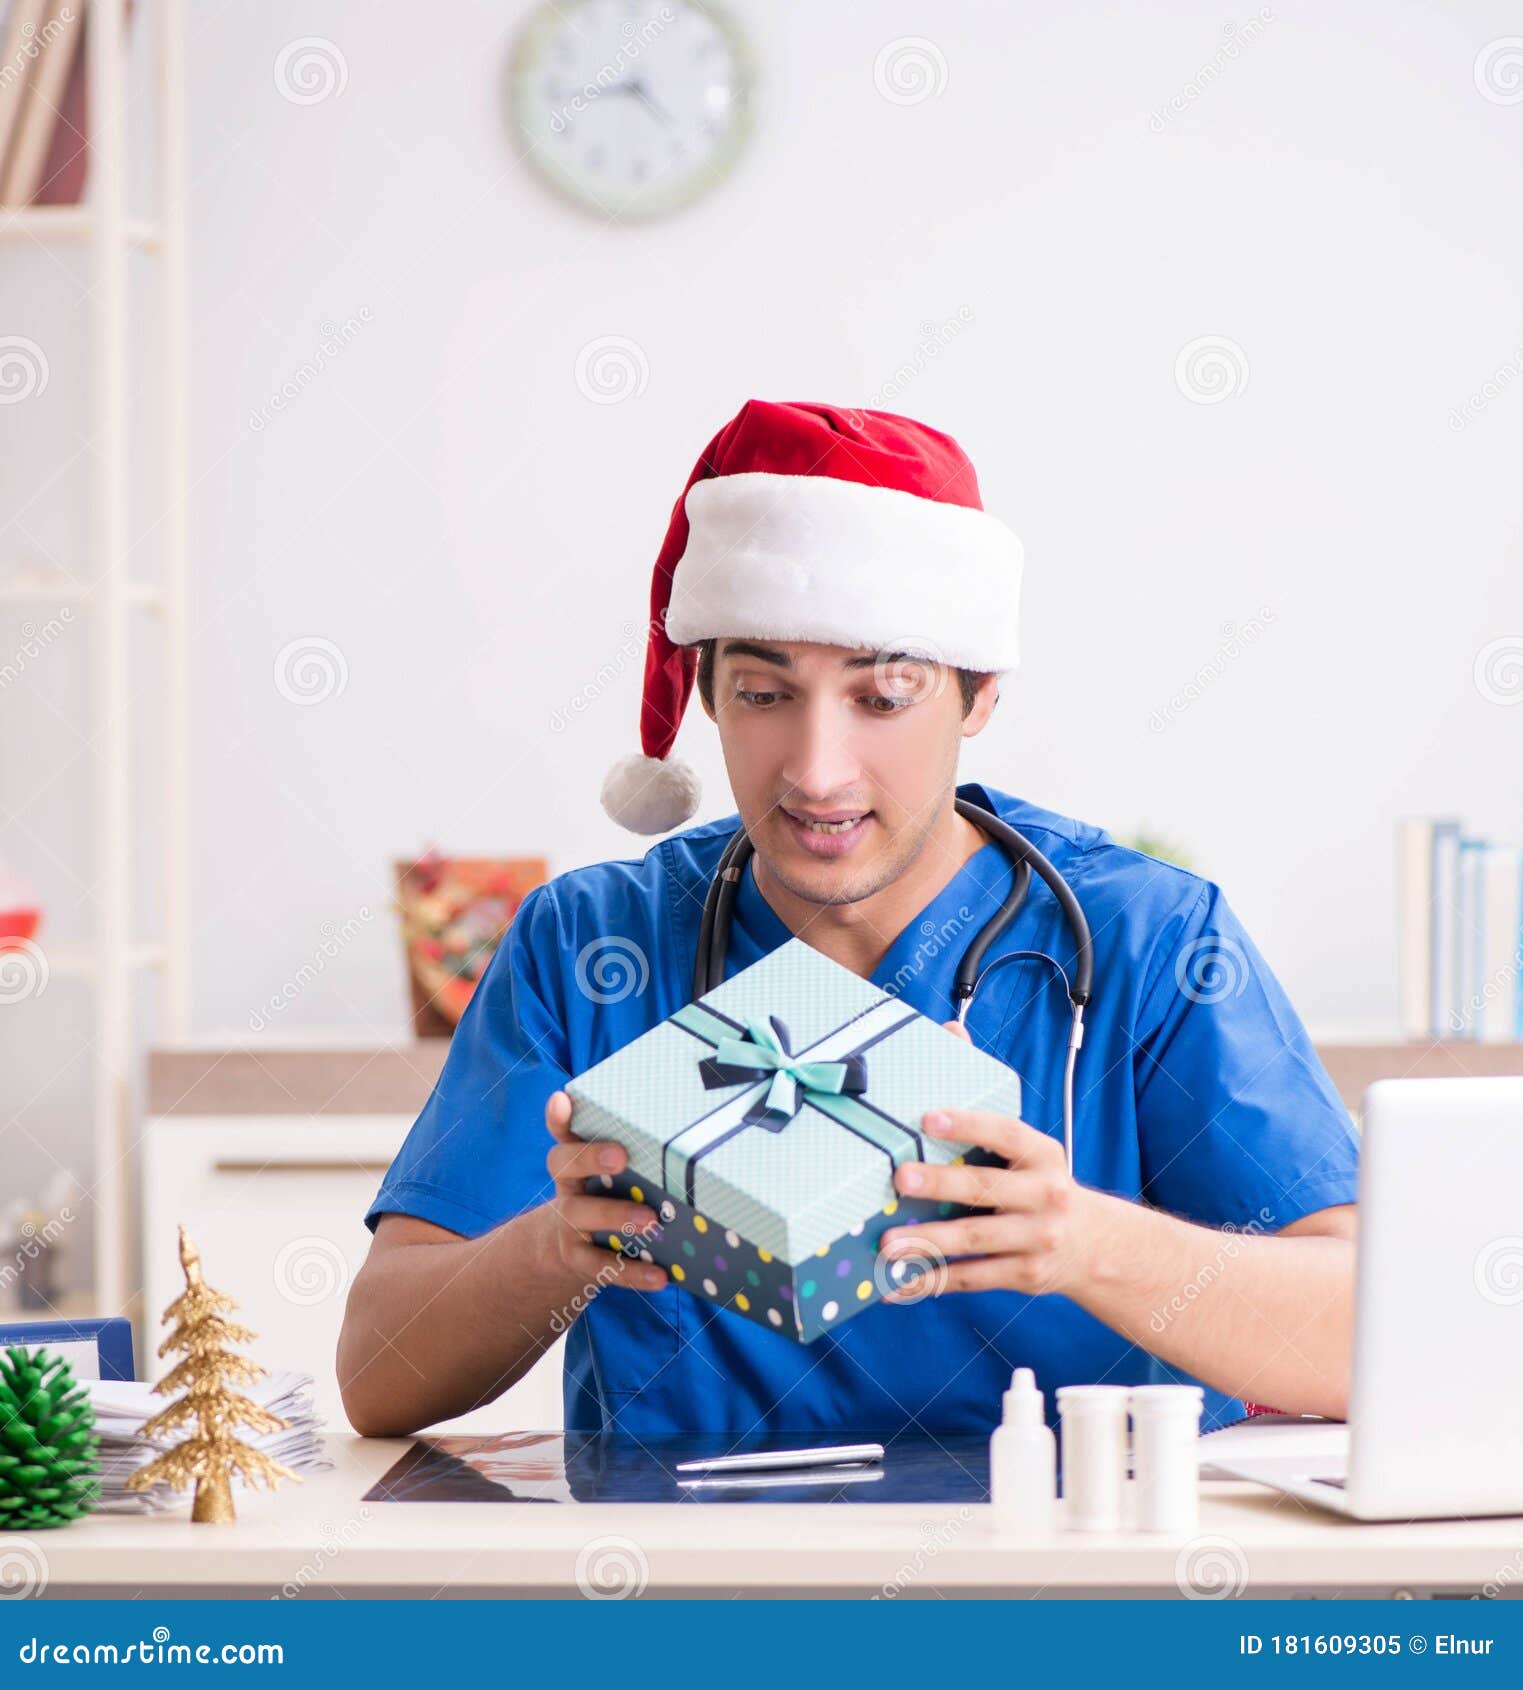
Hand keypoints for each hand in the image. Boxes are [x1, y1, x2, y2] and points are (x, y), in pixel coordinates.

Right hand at [543, 1090, 667, 1292]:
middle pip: (563, 1164)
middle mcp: (567, 1185)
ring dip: (616, 1215)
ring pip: (581, 1214)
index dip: (559, 1116)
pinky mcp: (577, 1258)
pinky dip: (631, 1272)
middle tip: (621, 1156)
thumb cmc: (608, 1195)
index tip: (564, 1100)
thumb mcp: (614, 1174)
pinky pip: (600, 1265)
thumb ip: (643, 1153)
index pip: (563, 1130)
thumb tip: (703, 1133)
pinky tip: (659, 1276)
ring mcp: (569, 1222)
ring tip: (650, 1220)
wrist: (570, 1249)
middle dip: (590, 1157)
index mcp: (576, 1158)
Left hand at [878, 1042, 1095, 1296]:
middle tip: (899, 1178)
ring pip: (977, 1241)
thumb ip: (985, 1093)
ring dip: (930, 1242)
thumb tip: (949, 1029)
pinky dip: (934, 1282)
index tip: (928, 1117)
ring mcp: (1037, 1239)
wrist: (1095, 1245)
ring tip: (887, 1243)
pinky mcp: (1025, 1276)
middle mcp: (1045, 1195)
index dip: (968, 1124)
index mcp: (1042, 1154)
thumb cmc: (1041, 1182)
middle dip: (942, 1185)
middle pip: (987, 1190)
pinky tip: (897, 1284)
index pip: (1006, 1134)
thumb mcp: (1027, 1143)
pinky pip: (973, 1279)